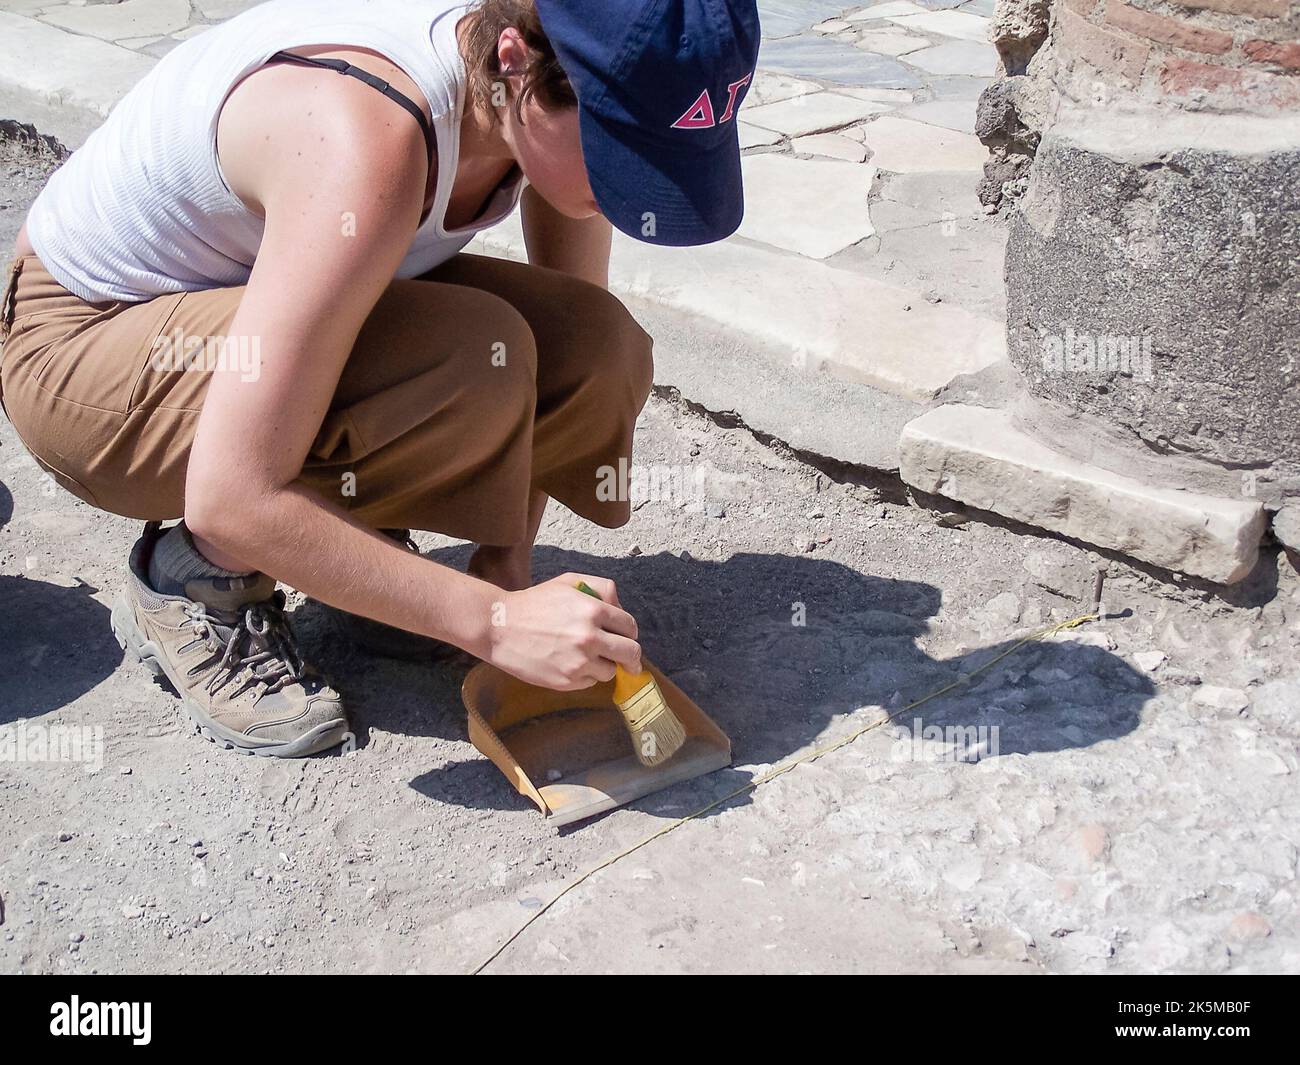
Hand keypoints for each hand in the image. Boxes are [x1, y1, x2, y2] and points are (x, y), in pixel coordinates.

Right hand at [486, 573, 641, 689]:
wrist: (499, 627)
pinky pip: (590, 682)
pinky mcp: (566, 681)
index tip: (626, 637)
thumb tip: (620, 610)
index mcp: (594, 610)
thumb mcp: (569, 582)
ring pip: (610, 671)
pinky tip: (568, 663)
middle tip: (629, 660)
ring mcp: (579, 662)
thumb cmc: (534, 603)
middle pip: (631, 654)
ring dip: (604, 665)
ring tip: (585, 656)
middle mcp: (590, 638)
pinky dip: (585, 675)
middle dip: (632, 657)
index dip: (629, 632)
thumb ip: (601, 589)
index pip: (630, 627)